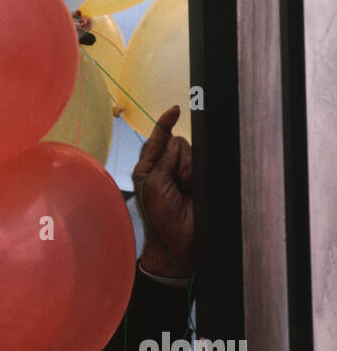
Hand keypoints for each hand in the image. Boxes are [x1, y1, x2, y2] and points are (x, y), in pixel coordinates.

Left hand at [131, 105, 193, 279]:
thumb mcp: (154, 183)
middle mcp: (166, 168)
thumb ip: (163, 159)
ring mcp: (183, 175)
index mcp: (148, 167)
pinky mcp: (199, 181)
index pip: (157, 140)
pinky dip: (197, 171)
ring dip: (187, 167)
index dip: (165, 124)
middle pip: (177, 143)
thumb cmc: (159, 215)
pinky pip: (202, 163)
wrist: (178, 240)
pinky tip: (194, 186)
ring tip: (186, 188)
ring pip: (190, 152)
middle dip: (177, 157)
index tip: (175, 110)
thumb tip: (173, 140)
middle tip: (176, 181)